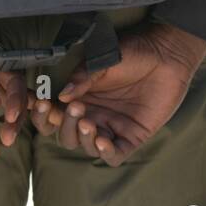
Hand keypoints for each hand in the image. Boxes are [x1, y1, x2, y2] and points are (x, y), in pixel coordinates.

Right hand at [33, 23, 205, 166]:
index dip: (42, 113)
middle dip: (64, 125)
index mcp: (80, 96)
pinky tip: (103, 139)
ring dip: (83, 138)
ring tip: (88, 122)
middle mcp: (93, 113)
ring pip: (87, 146)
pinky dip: (106, 151)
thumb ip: (83, 77)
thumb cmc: (134, 52)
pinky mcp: (133, 136)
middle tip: (74, 109)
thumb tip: (62, 94)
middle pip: (67, 133)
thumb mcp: (104, 60)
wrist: (167, 54)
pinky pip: (115, 154)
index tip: (39, 103)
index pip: (53, 112)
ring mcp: (112, 126)